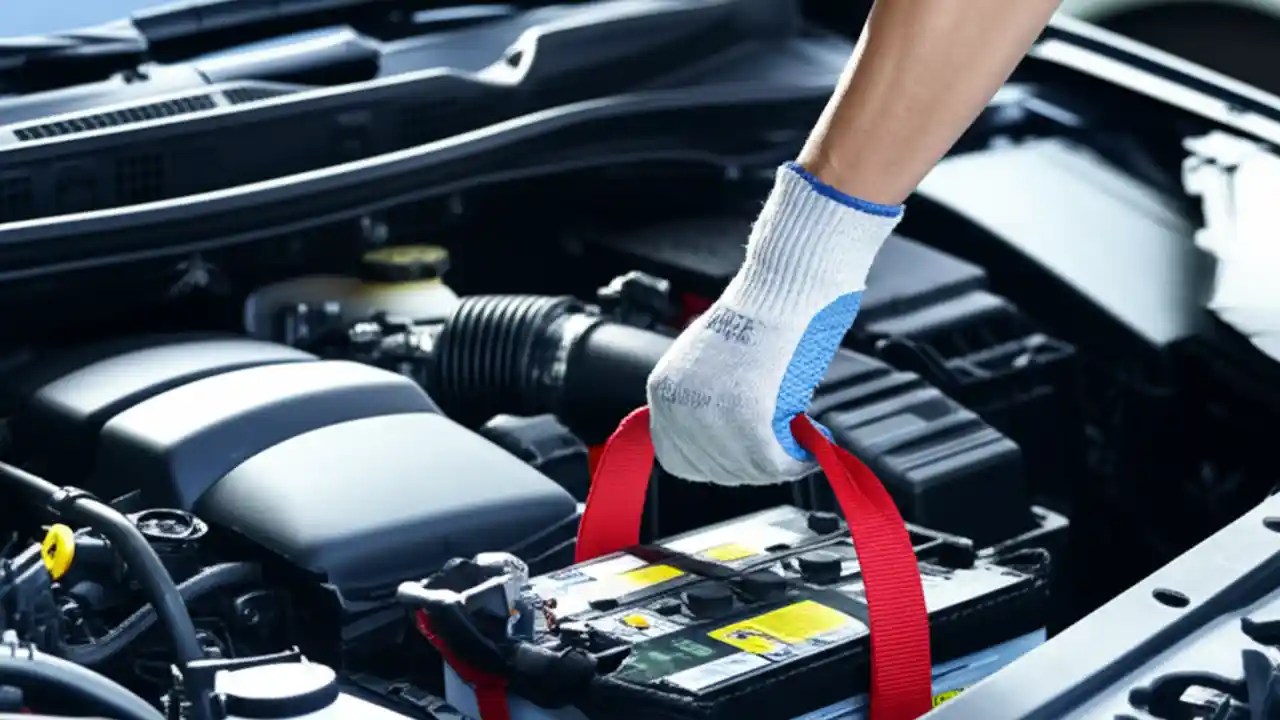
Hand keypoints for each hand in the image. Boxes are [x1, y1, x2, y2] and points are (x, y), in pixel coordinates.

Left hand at [645, 163, 900, 485]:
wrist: (783, 282)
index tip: (745, 460)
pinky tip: (810, 446)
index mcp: (663, 389)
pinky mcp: (744, 415)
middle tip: (784, 451)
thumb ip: (706, 403)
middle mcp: (676, 405)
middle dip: (752, 467)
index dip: (717, 465)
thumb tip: (727, 444)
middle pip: (713, 471)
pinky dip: (795, 461)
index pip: (675, 459)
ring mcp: (708, 412)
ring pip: (746, 470)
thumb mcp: (709, 365)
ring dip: (779, 464)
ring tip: (802, 441)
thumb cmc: (761, 313)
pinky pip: (770, 463)